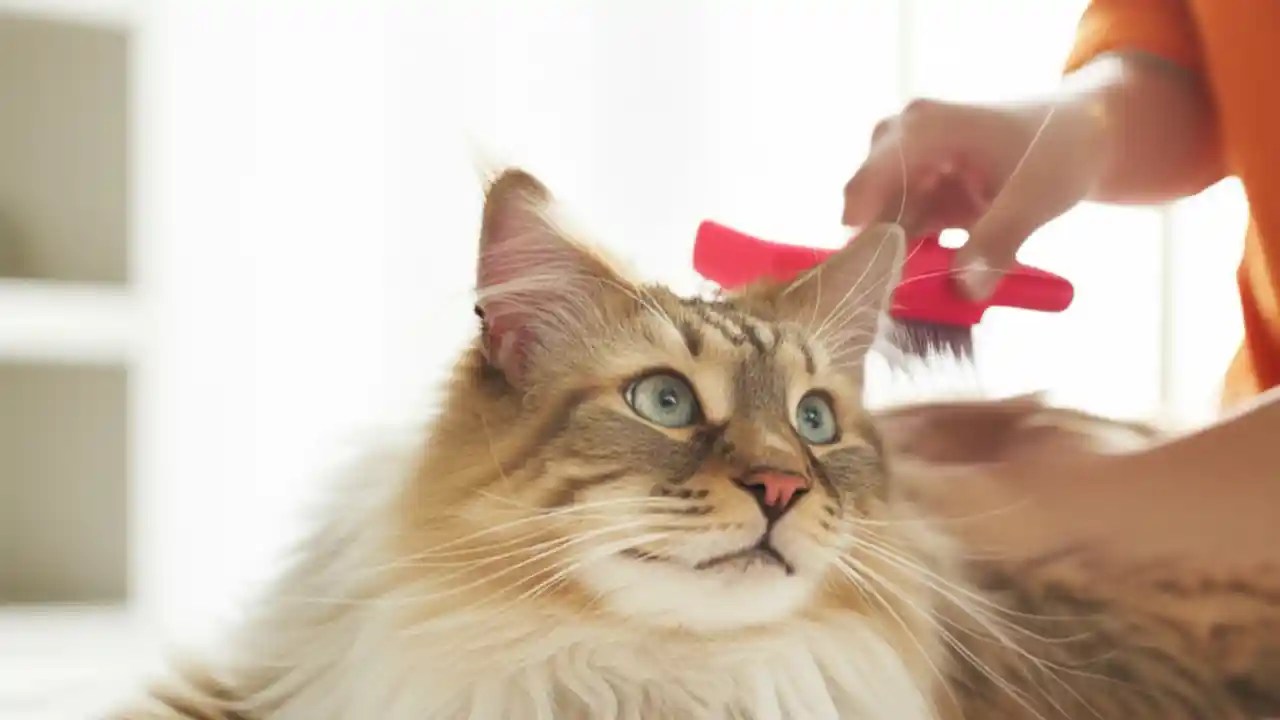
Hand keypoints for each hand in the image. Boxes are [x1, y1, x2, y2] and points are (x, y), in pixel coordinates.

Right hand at [841, 97, 1107, 299]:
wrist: (1079, 135)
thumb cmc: (1059, 149)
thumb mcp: (1036, 195)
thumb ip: (999, 241)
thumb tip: (965, 290)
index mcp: (921, 131)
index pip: (865, 188)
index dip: (861, 240)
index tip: (877, 289)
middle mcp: (899, 147)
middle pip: (868, 214)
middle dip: (884, 261)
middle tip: (911, 303)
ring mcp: (906, 173)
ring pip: (883, 233)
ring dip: (903, 268)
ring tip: (930, 298)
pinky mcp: (918, 197)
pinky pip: (903, 239)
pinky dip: (918, 265)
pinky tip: (939, 283)